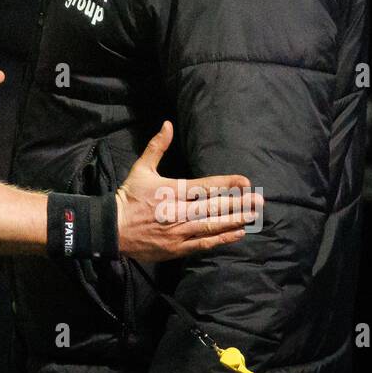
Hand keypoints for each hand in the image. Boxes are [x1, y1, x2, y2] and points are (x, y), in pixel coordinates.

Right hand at [115, 122, 263, 261]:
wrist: (112, 229)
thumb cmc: (129, 197)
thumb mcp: (141, 169)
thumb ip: (157, 146)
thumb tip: (168, 124)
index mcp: (171, 190)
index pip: (205, 186)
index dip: (227, 184)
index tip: (245, 181)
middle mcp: (178, 211)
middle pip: (214, 207)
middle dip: (239, 203)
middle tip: (259, 200)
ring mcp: (179, 231)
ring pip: (212, 225)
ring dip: (235, 220)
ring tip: (253, 215)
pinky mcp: (177, 248)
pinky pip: (204, 243)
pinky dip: (222, 239)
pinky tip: (237, 233)